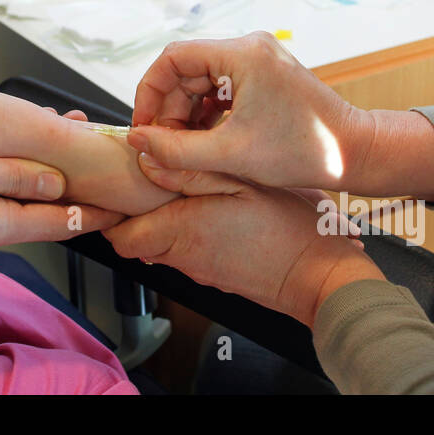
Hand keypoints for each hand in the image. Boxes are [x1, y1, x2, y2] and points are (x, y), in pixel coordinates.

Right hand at [0, 128, 121, 248]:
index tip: (124, 202)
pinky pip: (2, 193)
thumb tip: (57, 183)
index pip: (59, 224)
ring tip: (77, 148)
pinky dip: (24, 173)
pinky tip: (29, 152)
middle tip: (109, 170)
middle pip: (46, 213)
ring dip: (52, 178)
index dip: (95, 212)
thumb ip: (12, 177)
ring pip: (25, 200)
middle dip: (80, 192)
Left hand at [105, 164, 381, 326]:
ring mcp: (199, 270)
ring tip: (186, 188)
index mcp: (180, 231)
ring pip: (162, 245)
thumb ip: (188, 171)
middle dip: (137, 212)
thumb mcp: (241, 182)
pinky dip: (189, 232)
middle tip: (152, 179)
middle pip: (137, 239)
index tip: (121, 186)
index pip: (118, 236)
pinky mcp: (216, 275)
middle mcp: (182, 257)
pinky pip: (189, 252)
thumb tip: (146, 159)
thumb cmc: (288, 229)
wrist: (320, 275)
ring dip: (165, 220)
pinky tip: (214, 209)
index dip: (113, 213)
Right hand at [128, 32, 371, 190]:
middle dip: (170, 109)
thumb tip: (139, 141)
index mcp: (243, 54)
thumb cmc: (306, 150)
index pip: (172, 58)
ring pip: (200, 81)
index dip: (150, 92)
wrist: (355, 152)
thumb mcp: (231, 155)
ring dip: (186, 114)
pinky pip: (219, 88)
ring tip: (183, 149)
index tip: (143, 126)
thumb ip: (176, 150)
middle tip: (163, 146)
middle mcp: (250, 47)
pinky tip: (204, 142)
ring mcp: (258, 60)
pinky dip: (206, 114)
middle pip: (185, 70)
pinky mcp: (263, 76)